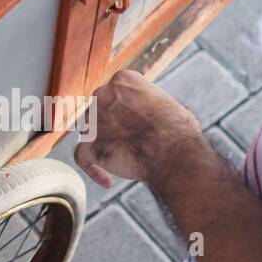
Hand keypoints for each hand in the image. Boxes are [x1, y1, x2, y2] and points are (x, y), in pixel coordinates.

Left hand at [73, 70, 203, 188]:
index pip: (116, 94)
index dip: (125, 112)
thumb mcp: (169, 105)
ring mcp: (92, 117)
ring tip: (126, 161)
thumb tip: (153, 112)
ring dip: (104, 145)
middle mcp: (103, 93)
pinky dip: (92, 168)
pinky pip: (82, 155)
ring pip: (91, 131)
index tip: (137, 125)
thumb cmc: (179, 131)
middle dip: (112, 127)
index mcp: (123, 80)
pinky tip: (108, 181)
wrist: (172, 151)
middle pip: (100, 111)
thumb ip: (151, 105)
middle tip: (131, 143)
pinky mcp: (89, 142)